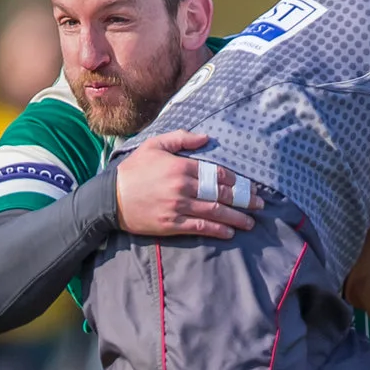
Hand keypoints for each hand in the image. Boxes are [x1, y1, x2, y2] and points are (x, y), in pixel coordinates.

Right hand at [115, 132, 258, 238]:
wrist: (110, 198)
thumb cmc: (133, 170)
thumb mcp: (154, 146)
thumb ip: (181, 139)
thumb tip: (206, 137)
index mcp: (181, 166)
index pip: (217, 173)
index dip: (235, 181)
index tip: (247, 185)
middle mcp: (183, 187)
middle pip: (221, 194)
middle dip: (243, 200)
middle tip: (259, 204)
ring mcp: (178, 207)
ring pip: (215, 212)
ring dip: (236, 217)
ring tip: (250, 222)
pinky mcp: (172, 224)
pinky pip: (200, 226)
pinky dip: (217, 230)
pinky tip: (230, 232)